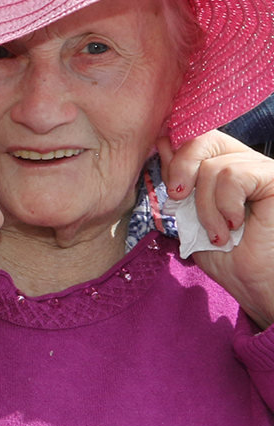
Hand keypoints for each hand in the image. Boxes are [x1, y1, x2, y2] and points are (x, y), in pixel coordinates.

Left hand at [162, 132, 273, 328]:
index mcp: (227, 170)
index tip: (172, 188)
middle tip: (178, 198)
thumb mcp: (192, 217)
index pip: (196, 141)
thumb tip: (162, 143)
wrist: (257, 286)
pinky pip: (233, 176)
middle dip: (181, 168)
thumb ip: (180, 183)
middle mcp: (248, 163)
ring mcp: (263, 169)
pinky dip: (224, 206)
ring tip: (218, 233)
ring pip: (213, 166)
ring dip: (205, 207)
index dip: (175, 156)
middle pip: (204, 138)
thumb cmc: (230, 259)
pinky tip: (235, 226)